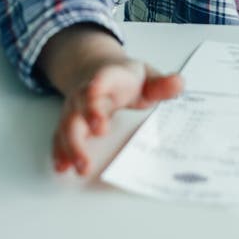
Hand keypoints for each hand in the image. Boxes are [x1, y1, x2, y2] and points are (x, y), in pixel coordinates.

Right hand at [53, 57, 181, 175]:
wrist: (97, 71)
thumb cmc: (125, 79)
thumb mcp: (147, 77)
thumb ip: (162, 84)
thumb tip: (179, 83)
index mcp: (109, 78)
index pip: (102, 79)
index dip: (98, 85)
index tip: (95, 92)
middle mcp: (86, 93)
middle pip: (82, 105)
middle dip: (88, 118)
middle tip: (99, 132)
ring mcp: (75, 109)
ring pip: (68, 125)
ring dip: (72, 145)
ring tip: (80, 166)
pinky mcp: (69, 124)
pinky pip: (60, 137)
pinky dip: (60, 152)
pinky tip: (62, 167)